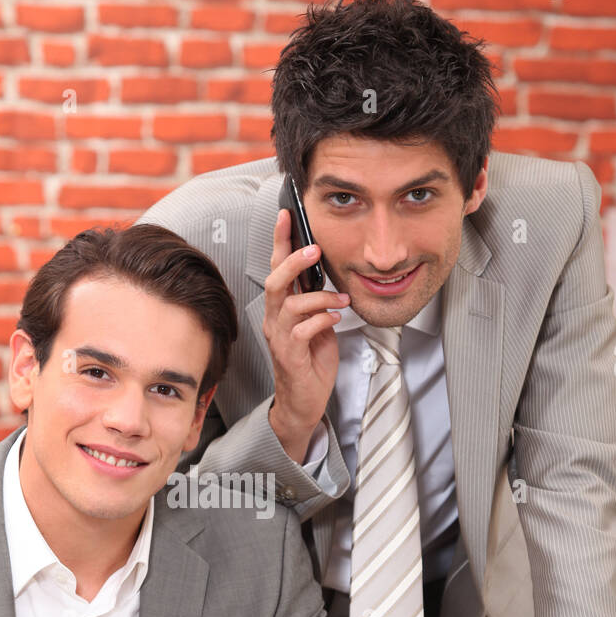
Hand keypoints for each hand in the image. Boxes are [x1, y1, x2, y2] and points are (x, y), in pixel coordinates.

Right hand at [264, 207, 348, 463]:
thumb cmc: (310, 363)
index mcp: (280, 309)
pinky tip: (336, 319)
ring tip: (341, 299)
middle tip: (315, 249)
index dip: (281, 241)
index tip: (287, 214)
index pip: (277, 269)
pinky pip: (303, 330)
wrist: (304, 402)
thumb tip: (328, 277)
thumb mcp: (317, 324)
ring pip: (290, 304)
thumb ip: (318, 301)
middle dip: (295, 261)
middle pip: (276, 281)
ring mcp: (280, 338)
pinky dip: (322, 320)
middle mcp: (274, 320)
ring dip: (320, 297)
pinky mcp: (290, 355)